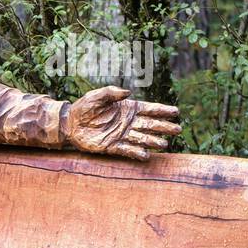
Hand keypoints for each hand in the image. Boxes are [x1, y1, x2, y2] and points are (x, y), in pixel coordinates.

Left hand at [65, 86, 180, 160]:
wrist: (70, 124)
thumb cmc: (83, 108)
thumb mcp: (96, 96)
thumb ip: (111, 93)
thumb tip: (128, 92)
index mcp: (128, 109)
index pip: (149, 109)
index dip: (163, 111)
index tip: (176, 112)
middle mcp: (128, 123)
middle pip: (150, 124)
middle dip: (164, 127)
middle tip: (177, 129)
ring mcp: (122, 135)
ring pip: (142, 139)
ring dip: (153, 141)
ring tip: (164, 144)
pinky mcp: (112, 147)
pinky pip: (127, 150)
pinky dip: (136, 153)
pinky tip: (146, 155)